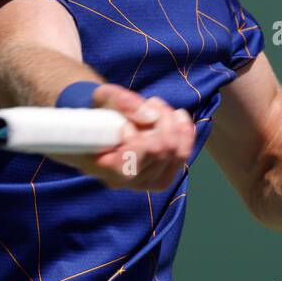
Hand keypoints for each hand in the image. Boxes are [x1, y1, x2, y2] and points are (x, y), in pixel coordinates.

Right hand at [51, 83, 195, 190]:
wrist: (98, 124)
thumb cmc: (97, 111)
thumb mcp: (102, 97)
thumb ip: (122, 102)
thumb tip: (151, 116)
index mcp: (101, 167)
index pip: (129, 164)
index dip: (136, 139)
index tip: (126, 124)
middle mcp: (123, 182)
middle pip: (159, 153)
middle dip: (161, 120)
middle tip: (151, 102)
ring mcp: (144, 183)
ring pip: (175, 153)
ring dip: (172, 123)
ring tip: (159, 108)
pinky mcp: (161, 177)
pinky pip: (183, 155)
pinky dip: (184, 132)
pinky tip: (177, 117)